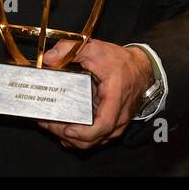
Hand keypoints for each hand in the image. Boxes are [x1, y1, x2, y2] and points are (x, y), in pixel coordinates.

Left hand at [36, 39, 152, 150]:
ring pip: (95, 141)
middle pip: (95, 138)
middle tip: (48, 125)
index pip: (104, 124)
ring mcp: (116, 123)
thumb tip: (49, 59)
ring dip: (73, 139)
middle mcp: (118, 115)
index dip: (84, 132)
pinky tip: (63, 129)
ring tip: (51, 126)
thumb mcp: (95, 48)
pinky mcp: (112, 124)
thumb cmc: (121, 61)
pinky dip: (80, 137)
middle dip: (70, 137)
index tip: (68, 129)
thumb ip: (70, 48)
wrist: (140, 67)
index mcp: (114, 98)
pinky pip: (97, 137)